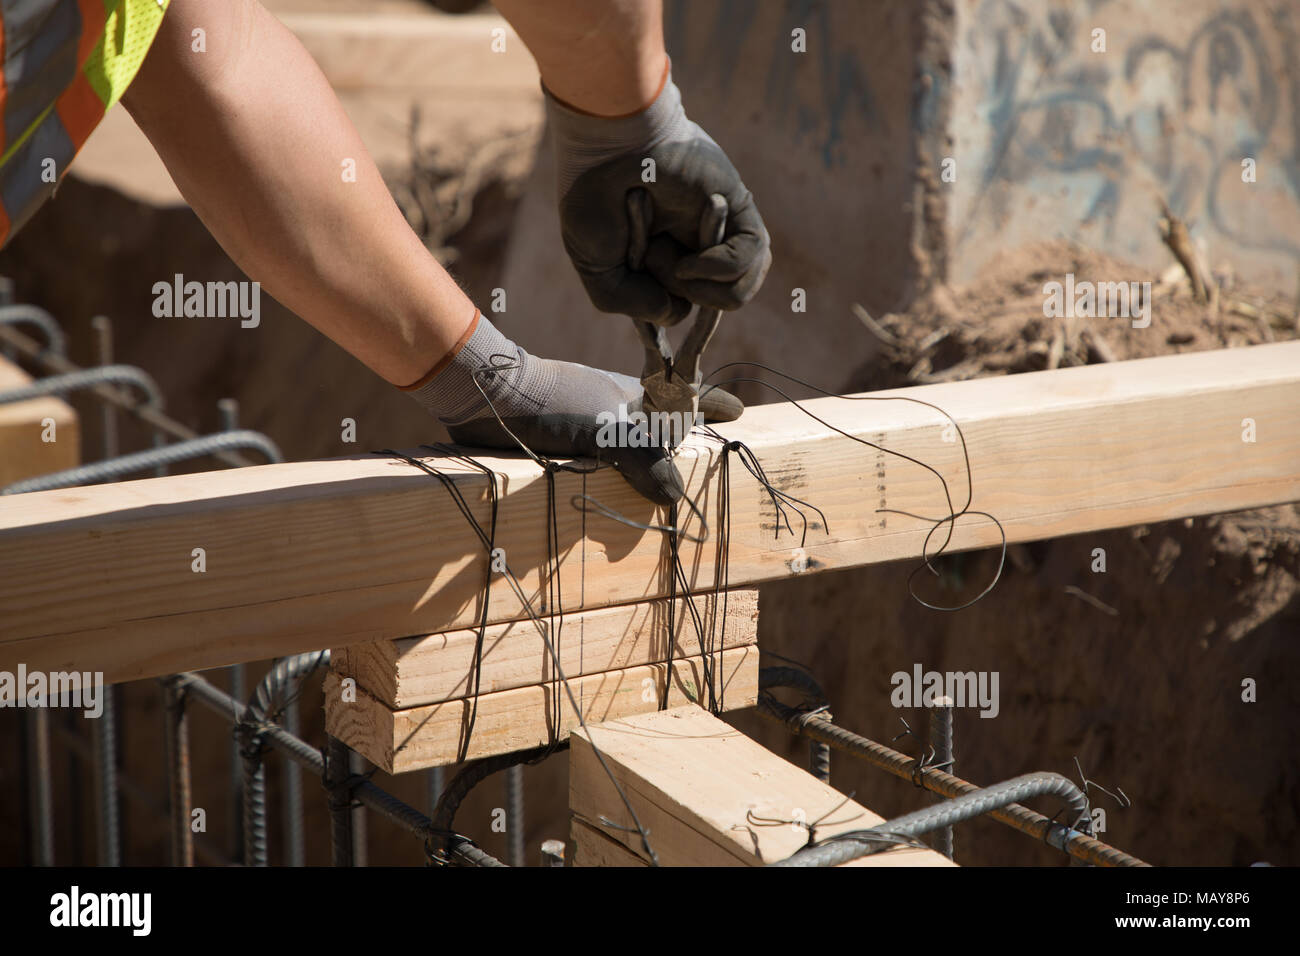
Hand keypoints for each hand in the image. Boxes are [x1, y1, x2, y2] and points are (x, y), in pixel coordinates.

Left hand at [403, 313, 742, 504]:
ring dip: (646, 465)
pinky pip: (598, 462)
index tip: (739, 413)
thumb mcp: (606, 430)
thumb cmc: (551, 402)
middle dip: (683, 441)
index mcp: (635, 397)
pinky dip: (611, 477)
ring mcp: (587, 425)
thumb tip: (675, 496)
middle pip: (660, 426)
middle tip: (704, 460)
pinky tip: (610, 495)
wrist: (486, 395)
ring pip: (628, 446)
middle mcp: (615, 409)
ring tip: (662, 491)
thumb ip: (644, 459)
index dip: (713, 408)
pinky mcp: (560, 443)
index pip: (686, 400)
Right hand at [548, 73, 771, 324]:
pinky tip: (688, 261)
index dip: (664, 309)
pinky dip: (717, 270)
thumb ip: (633, 305)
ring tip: (666, 255)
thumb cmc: (598, 201)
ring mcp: (722, 230)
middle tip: (647, 257)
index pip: (686, 306)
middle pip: (715, 304)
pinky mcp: (738, 210)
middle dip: (676, 295)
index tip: (637, 286)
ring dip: (696, 287)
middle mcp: (700, 246)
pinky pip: (749, 259)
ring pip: (738, 292)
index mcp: (670, 258)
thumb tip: (678, 311)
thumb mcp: (598, 271)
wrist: (609, 147)